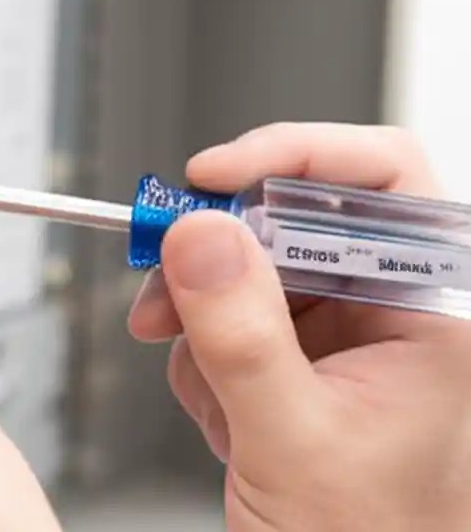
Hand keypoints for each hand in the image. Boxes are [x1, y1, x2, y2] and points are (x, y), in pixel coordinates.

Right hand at [129, 123, 470, 530]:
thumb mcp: (293, 439)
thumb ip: (244, 336)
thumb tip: (199, 236)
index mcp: (432, 311)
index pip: (381, 178)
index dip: (293, 154)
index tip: (211, 176)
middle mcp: (391, 310)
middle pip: (291, 217)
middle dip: (217, 262)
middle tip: (161, 284)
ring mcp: (341, 334)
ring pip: (244, 269)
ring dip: (202, 327)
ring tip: (217, 400)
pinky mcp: (297, 356)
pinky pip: (224, 316)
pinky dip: (201, 359)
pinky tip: (226, 416)